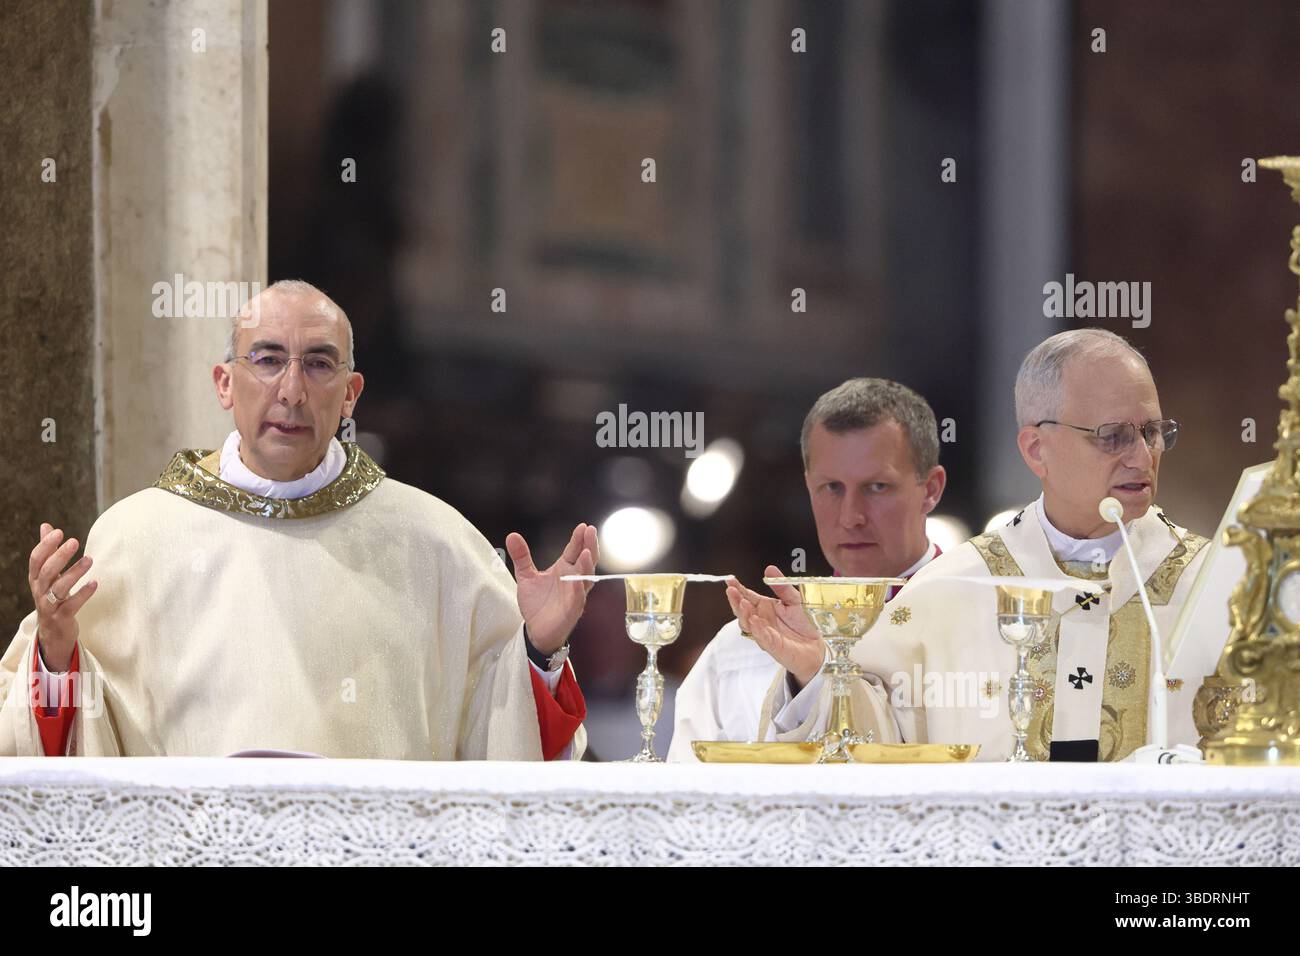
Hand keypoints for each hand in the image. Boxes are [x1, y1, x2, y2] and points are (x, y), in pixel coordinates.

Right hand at [29, 523, 96, 671]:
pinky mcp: (62, 618)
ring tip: (89, 559)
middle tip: (75, 541)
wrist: (53, 632)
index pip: (36, 560)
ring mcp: (49, 606)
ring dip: (74, 573)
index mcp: (36, 579)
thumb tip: (46, 526)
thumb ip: (48, 551)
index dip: (45, 545)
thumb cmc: (52, 597)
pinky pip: (72, 605)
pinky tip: (95, 583)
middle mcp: (40, 591)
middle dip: (59, 556)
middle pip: (46, 572)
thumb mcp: (47, 575)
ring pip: (58, 588)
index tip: (58, 531)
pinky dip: (83, 594)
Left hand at [507, 523, 598, 653]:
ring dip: (587, 565)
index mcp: (564, 569)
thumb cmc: (536, 603)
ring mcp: (575, 595)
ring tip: (586, 552)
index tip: (582, 526)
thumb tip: (512, 536)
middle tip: (590, 532)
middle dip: (589, 546)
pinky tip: (577, 579)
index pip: (574, 550)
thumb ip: (521, 556)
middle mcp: (573, 580)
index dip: (578, 539)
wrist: (535, 630)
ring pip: (586, 578)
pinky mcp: (572, 610)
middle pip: (586, 560)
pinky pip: (577, 598)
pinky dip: (577, 589)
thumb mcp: (526, 576)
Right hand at [727, 564, 823, 687]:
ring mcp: (764, 633)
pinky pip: (763, 638)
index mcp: (764, 607)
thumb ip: (782, 586)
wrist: (816, 645)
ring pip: (748, 625)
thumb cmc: (803, 622)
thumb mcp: (794, 599)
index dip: (737, 589)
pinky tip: (755, 621)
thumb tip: (769, 569)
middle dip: (735, 601)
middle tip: (732, 591)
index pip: (747, 596)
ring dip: (744, 615)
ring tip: (743, 604)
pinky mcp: (773, 646)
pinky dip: (758, 630)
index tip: (730, 580)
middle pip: (742, 611)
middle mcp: (760, 620)